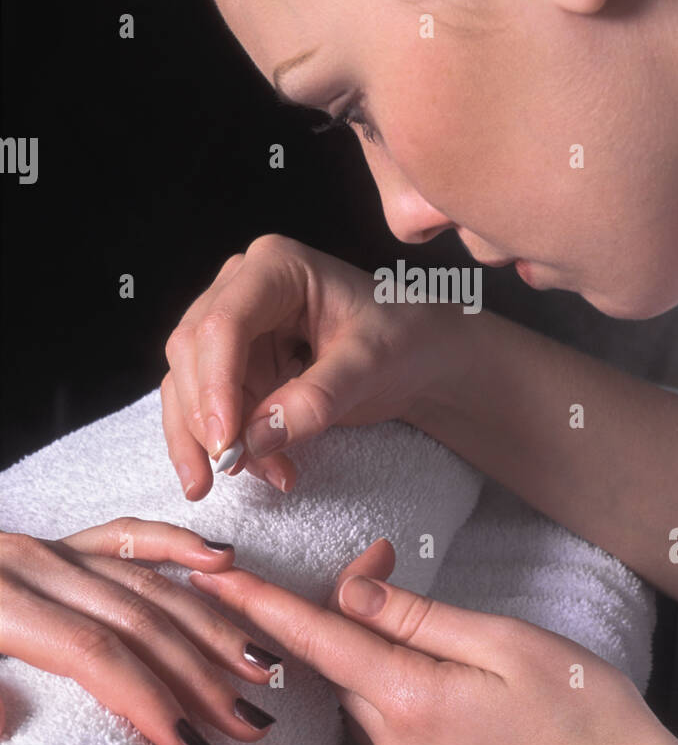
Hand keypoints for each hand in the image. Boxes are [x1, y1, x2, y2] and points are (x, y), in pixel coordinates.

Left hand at [0, 518, 283, 744]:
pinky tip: (219, 559)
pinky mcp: (47, 543)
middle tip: (250, 720)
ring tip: (257, 663)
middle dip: (199, 672)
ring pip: (144, 580)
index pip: (93, 652)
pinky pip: (122, 536)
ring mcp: (44, 547)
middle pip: (136, 618)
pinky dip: (173, 545)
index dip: (147, 699)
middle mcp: (30, 564)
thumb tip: (9, 723)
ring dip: (207, 623)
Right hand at [161, 235, 470, 500]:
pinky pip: (209, 407)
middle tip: (231, 471)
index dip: (215, 386)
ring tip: (258, 478)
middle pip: (191, 353)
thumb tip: (255, 438)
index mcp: (276, 266)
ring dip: (210, 440)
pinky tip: (262, 471)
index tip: (226, 444)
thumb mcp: (370, 366)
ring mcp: (234, 325)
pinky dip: (228, 444)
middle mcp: (242, 287)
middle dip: (206, 419)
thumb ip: (316, 399)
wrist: (422, 355)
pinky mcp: (235, 362)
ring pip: (188, 385)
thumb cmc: (405, 340)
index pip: (223, 324)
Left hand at [189, 542, 669, 744]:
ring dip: (359, 643)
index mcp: (411, 700)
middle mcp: (396, 742)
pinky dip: (383, 676)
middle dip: (335, 606)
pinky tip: (417, 653)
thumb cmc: (584, 715)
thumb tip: (352, 589)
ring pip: (357, 690)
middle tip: (381, 554)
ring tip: (396, 594)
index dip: (259, 603)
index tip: (212, 574)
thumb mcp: (507, 643)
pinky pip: (384, 718)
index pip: (314, 641)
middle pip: (333, 663)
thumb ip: (419, 617)